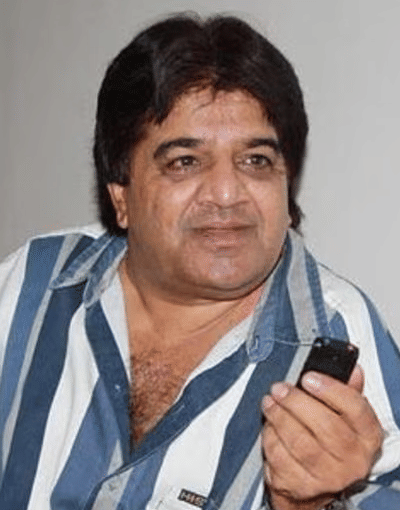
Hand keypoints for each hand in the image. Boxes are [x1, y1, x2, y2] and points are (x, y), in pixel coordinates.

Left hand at [261, 366, 383, 509]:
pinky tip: (268, 425)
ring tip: (269, 402)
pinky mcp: (301, 486)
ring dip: (279, 417)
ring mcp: (327, 476)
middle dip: (296, 402)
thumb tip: (351, 370)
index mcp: (367, 436)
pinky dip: (270, 436)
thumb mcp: (343, 413)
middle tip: (279, 388)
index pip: (356, 409)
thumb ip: (345, 390)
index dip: (331, 390)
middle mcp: (353, 460)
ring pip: (300, 443)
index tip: (308, 377)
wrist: (316, 482)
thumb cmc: (329, 439)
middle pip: (326, 427)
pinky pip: (280, 457)